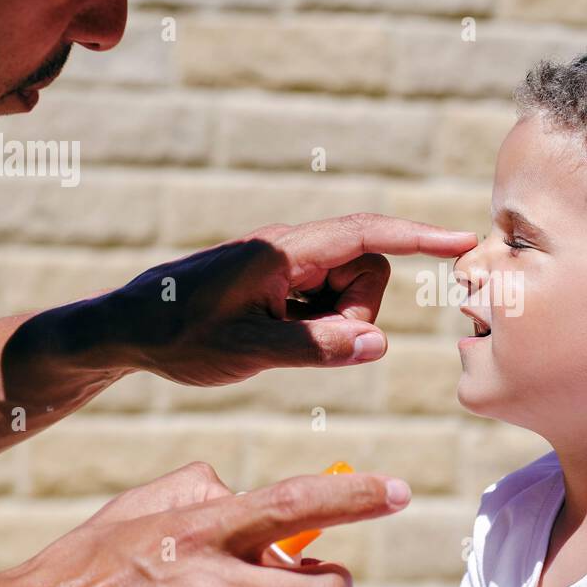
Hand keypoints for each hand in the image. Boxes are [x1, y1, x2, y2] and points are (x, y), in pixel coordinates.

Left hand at [85, 213, 476, 384]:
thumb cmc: (177, 336)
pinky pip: (325, 301)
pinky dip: (316, 324)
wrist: (125, 330)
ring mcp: (287, 265)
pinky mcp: (280, 282)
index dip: (418, 238)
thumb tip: (379, 345)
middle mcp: (291, 248)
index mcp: (285, 250)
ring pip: (348, 291)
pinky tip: (272, 337)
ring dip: (333, 323)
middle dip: (355, 312)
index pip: (367, 235)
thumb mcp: (248, 351)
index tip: (461, 242)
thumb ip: (317, 348)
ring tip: (277, 341)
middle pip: (366, 271)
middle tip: (304, 343)